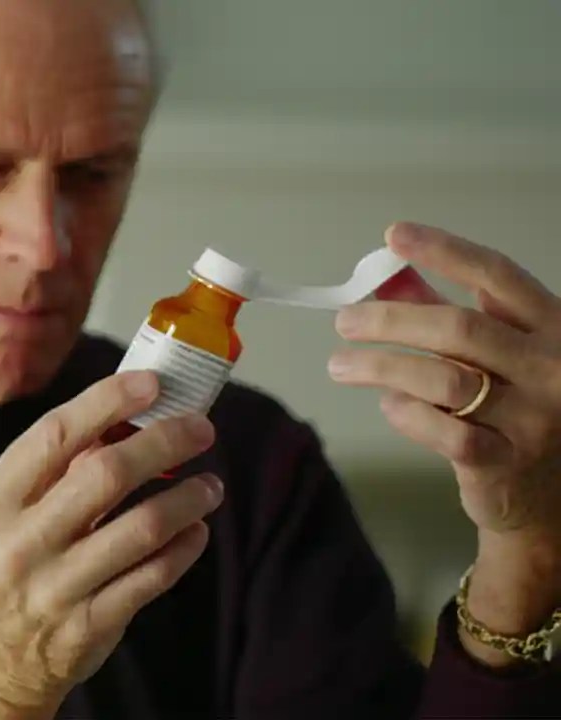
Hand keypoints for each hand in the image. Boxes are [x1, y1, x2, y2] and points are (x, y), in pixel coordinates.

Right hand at [0, 372, 220, 710]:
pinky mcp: (90, 625)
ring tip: (209, 484)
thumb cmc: (1, 572)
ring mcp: (56, 588)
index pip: (53, 435)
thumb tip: (118, 422)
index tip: (151, 382)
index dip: (107, 401)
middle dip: (165, 441)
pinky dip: (185, 548)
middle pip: (106, 474)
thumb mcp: (0, 519)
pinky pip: (153, 577)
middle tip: (200, 427)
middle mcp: (20, 543)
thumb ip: (49, 474)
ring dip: (188, 498)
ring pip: (142, 528)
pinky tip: (197, 530)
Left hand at [329, 222, 560, 648]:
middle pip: (458, 328)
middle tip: (344, 321)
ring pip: (442, 379)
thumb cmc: (515, 411)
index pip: (497, 276)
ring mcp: (535, 418)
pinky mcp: (506, 463)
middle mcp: (553, 369)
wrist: (551, 498)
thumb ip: (444, 313)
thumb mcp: (494, 355)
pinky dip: (405, 413)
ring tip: (342, 365)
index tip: (395, 235)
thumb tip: (387, 275)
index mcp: (553, 329)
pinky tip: (390, 405)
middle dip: (390, 320)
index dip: (444, 251)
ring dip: (379, 367)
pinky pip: (442, 430)